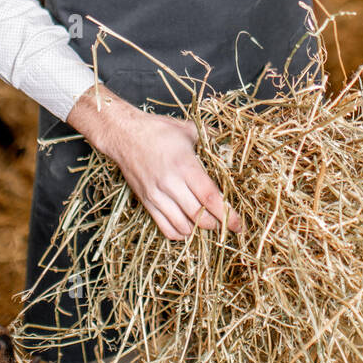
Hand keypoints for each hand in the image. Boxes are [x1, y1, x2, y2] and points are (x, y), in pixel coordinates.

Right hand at [67, 85, 241, 240]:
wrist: (124, 134)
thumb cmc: (157, 130)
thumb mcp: (187, 130)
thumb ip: (209, 139)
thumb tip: (228, 144)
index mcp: (184, 165)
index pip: (209, 197)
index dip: (227, 214)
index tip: (238, 225)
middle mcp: (170, 183)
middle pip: (198, 215)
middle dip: (216, 224)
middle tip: (225, 223)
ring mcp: (156, 194)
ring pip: (182, 225)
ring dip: (198, 229)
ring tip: (206, 223)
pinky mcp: (145, 201)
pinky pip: (164, 227)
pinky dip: (178, 233)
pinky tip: (186, 227)